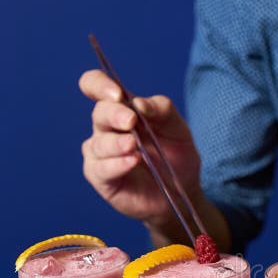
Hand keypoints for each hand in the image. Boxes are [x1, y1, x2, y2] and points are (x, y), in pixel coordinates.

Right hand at [79, 69, 201, 229]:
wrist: (182, 192)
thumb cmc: (176, 156)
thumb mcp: (178, 129)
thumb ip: (162, 110)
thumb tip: (139, 103)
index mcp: (122, 109)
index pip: (95, 86)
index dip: (99, 84)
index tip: (117, 94)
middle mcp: (107, 128)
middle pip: (99, 113)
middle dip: (115, 115)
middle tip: (132, 121)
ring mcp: (100, 153)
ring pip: (99, 143)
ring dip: (117, 143)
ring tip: (134, 147)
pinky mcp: (101, 177)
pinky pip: (101, 168)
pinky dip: (117, 164)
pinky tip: (132, 162)